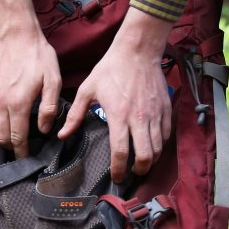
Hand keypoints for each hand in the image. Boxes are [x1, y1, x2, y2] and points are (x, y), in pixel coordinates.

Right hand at [0, 0, 61, 158]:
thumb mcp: (53, 81)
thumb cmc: (38, 57)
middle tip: (19, 146)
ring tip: (10, 133)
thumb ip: (49, 108)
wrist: (17, 36)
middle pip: (1, 137)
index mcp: (18, 103)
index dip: (22, 151)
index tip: (26, 157)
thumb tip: (44, 129)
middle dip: (10, 146)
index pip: (17, 137)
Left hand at [61, 9, 174, 182]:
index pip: (121, 152)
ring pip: (158, 148)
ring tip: (142, 163)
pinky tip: (152, 146)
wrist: (138, 51)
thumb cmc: (111, 69)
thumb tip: (62, 134)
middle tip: (132, 173)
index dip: (119, 169)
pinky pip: (166, 135)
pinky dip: (160, 145)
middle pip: (145, 156)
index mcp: (119, 115)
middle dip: (139, 170)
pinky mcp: (165, 109)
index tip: (116, 176)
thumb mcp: (87, 90)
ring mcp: (155, 114)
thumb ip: (75, 115)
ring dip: (151, 160)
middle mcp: (139, 118)